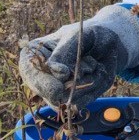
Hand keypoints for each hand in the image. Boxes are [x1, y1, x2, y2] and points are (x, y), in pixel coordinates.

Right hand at [19, 5, 138, 109]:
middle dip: (70, 82)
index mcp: (34, 55)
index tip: (64, 74)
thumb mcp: (78, 36)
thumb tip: (57, 73)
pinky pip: (78, 104)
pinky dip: (91, 91)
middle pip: (45, 92)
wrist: (109, 44)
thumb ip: (65, 52)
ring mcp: (55, 90)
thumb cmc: (89, 35)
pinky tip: (96, 75)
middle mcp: (41, 76)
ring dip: (84, 84)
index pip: (29, 72)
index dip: (43, 78)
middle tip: (89, 65)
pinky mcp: (71, 99)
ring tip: (92, 64)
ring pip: (64, 100)